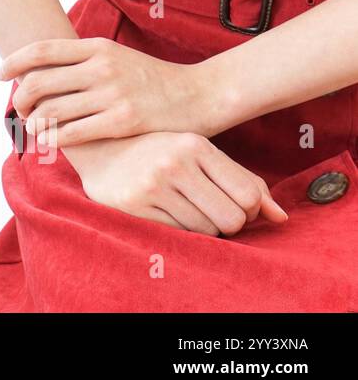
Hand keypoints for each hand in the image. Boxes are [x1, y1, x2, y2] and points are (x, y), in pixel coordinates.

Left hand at [3, 37, 221, 146]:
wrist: (200, 95)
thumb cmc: (152, 78)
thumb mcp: (116, 57)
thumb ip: (83, 60)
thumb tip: (40, 68)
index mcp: (97, 47)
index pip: (41, 50)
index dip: (13, 61)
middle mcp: (102, 67)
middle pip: (39, 82)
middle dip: (19, 98)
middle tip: (17, 109)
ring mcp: (112, 94)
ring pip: (51, 110)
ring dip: (32, 122)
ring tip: (31, 128)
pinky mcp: (123, 121)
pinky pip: (73, 132)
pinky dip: (53, 138)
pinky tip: (48, 142)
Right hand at [63, 132, 286, 235]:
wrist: (98, 150)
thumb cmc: (158, 151)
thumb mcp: (199, 154)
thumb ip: (242, 181)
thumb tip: (281, 218)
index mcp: (195, 145)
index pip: (249, 195)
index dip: (251, 209)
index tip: (236, 205)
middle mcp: (174, 163)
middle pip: (232, 219)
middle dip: (229, 223)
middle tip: (212, 212)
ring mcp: (152, 185)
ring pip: (206, 231)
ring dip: (202, 227)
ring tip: (185, 208)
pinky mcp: (134, 206)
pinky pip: (178, 234)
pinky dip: (179, 229)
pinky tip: (166, 212)